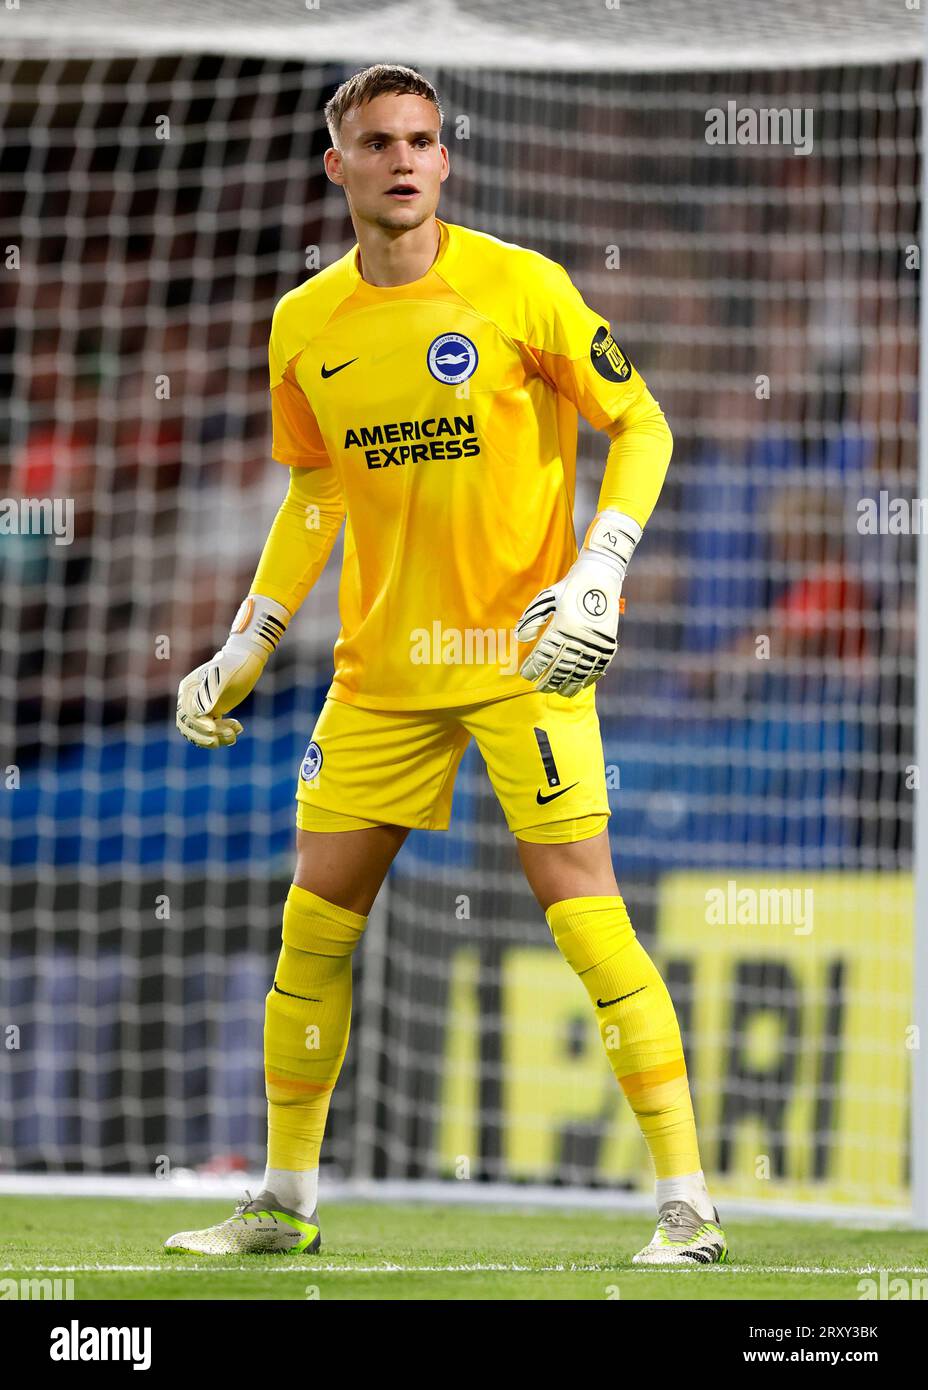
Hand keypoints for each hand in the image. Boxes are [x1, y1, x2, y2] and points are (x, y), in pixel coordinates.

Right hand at [176, 594, 289, 747]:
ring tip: (235, 734)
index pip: (187, 714)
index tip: (214, 729)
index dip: (199, 724)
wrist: (247, 658)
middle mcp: (191, 699)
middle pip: (190, 726)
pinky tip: (238, 728)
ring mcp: (202, 706)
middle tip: (229, 736)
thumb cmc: (236, 664)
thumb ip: (212, 691)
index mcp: (189, 689)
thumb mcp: (225, 675)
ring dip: (216, 738)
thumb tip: (200, 711)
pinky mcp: (213, 712)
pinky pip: (211, 731)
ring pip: (200, 732)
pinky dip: (222, 734)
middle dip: (207, 735)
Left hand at [515, 550, 624, 697]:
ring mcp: (596, 642)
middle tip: (539, 688)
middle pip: (561, 668)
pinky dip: (587, 679)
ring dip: (567, 684)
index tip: (526, 675)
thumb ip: (532, 618)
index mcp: (563, 626)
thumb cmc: (568, 587)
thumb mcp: (546, 598)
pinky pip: (597, 668)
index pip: (544, 655)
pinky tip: (579, 685)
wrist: (600, 576)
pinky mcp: (608, 644)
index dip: (534, 668)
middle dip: (548, 681)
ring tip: (557, 691)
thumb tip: (519, 638)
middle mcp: (580, 637)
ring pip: (579, 672)